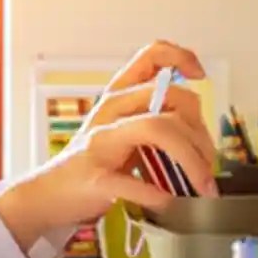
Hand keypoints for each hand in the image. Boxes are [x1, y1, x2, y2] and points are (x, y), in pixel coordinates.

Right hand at [0, 41, 218, 250]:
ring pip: (157, 128)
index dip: (180, 57)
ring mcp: (100, 141)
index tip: (199, 75)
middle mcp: (110, 110)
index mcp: (118, 96)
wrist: (48, 196)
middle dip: (201, 135)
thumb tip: (202, 135)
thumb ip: (156, 122)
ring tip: (201, 187)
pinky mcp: (96, 175)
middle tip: (209, 166)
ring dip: (191, 161)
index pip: (150, 54)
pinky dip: (159, 195)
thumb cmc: (93, 164)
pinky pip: (136, 181)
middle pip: (170, 98)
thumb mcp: (122, 132)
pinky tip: (168, 203)